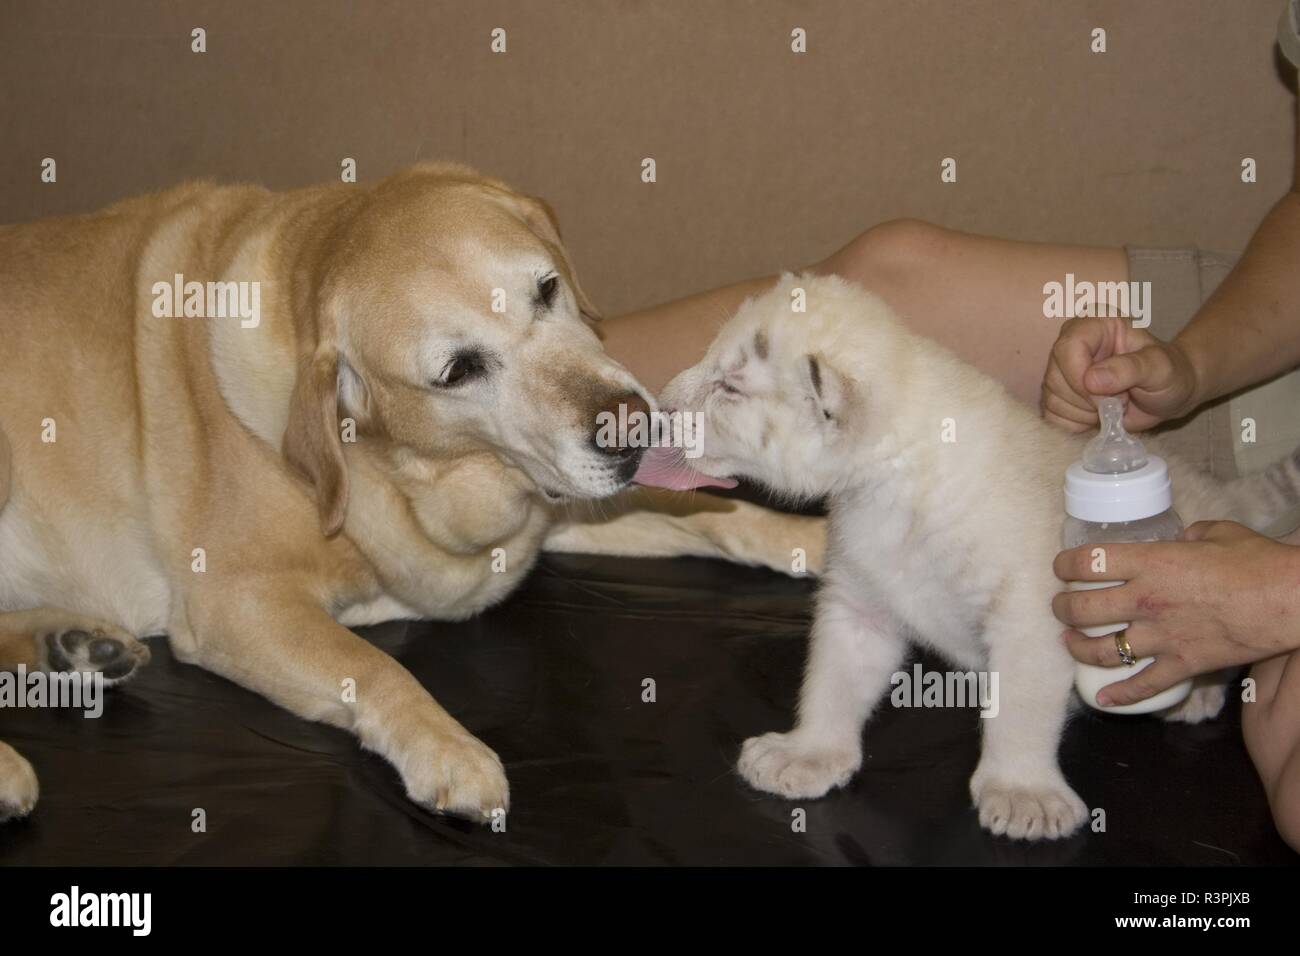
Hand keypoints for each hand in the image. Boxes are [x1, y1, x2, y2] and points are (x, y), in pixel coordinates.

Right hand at [1040, 315, 1199, 432]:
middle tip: (1119, 400)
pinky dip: (1076, 423)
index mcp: (1095, 324)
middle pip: (1055, 377)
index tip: (1110, 396)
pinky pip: (1052, 415)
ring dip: (1084, 413)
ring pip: (1052, 399)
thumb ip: (1130, 369)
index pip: (1068, 347)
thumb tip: (1091, 380)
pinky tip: (1097, 415)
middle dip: (1087, 400)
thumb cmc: (1169, 374)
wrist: (1167, 394)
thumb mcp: (1160, 368)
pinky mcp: (1057, 394)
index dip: (1082, 378)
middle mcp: (1072, 342)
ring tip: (1111, 405)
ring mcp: (1061, 369)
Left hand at [1051, 522, 1299, 707]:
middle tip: (1062, 606)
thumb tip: (1184, 539)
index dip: (1063, 565)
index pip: (1085, 562)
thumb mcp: (1216, 533)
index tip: (1061, 568)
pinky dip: (1121, 696)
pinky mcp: (1182, 663)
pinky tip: (1104, 699)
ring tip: (1070, 642)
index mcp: (1149, 562)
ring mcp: (1161, 636)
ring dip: (1078, 647)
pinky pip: (1143, 685)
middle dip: (1062, 608)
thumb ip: (1190, 536)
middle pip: (1080, 608)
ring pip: (1100, 650)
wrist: (1291, 599)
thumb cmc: (1256, 562)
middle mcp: (1145, 600)